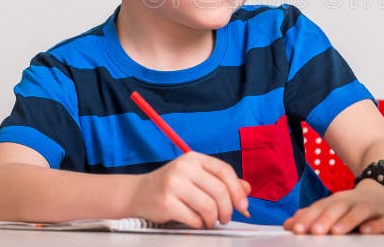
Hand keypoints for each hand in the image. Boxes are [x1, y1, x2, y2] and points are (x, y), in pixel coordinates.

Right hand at [127, 151, 250, 228]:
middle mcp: (184, 168)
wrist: (137, 194)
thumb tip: (247, 189)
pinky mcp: (166, 203)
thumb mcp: (196, 177)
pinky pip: (194, 218)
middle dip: (228, 209)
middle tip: (225, 218)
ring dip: (214, 219)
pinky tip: (196, 222)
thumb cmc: (170, 185)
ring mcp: (173, 184)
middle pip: (219, 190)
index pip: (224, 170)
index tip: (243, 206)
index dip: (237, 190)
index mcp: (194, 158)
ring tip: (210, 222)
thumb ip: (221, 181)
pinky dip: (200, 224)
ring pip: (209, 206)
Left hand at [283, 179, 383, 234]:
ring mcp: (373, 208)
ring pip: (359, 212)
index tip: (296, 229)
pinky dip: (376, 226)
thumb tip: (288, 224)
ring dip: (347, 221)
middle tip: (313, 232)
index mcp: (338, 200)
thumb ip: (311, 216)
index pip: (320, 207)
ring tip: (335, 232)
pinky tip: (366, 231)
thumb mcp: (333, 208)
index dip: (308, 218)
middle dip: (325, 219)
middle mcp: (354, 201)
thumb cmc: (355, 205)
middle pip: (338, 208)